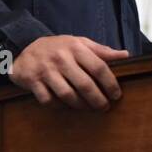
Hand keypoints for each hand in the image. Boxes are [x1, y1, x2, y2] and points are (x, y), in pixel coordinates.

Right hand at [10, 35, 127, 110]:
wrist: (25, 47)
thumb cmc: (59, 47)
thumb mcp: (79, 43)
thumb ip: (101, 50)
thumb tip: (125, 55)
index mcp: (76, 47)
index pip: (99, 67)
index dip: (110, 83)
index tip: (117, 95)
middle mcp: (61, 59)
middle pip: (85, 84)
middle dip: (98, 99)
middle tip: (105, 107)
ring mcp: (46, 71)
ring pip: (67, 95)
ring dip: (81, 105)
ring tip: (89, 108)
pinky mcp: (33, 82)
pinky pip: (49, 100)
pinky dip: (59, 106)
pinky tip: (67, 107)